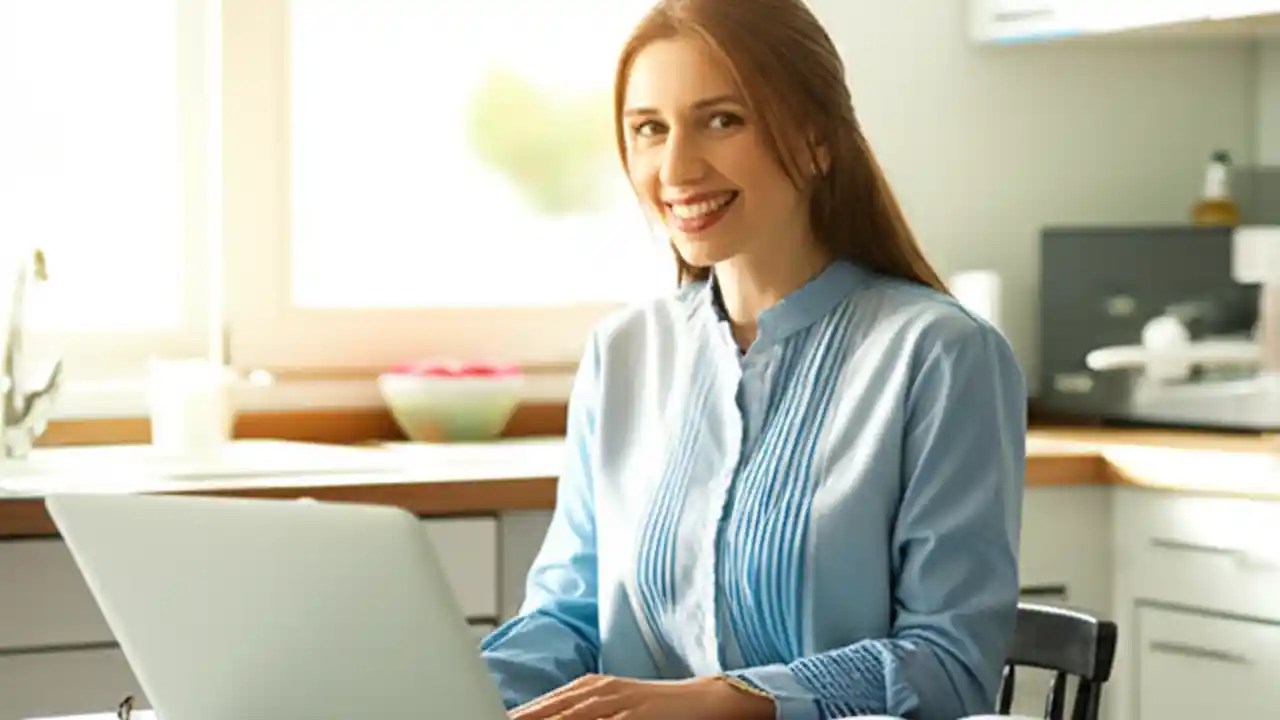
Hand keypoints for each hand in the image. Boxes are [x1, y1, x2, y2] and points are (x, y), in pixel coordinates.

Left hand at [508, 673, 773, 719]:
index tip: (482, 716)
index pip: (537, 709)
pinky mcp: (635, 717)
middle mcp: (597, 691)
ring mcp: (616, 704)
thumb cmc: (657, 710)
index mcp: (588, 688)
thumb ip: (580, 714)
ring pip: (567, 719)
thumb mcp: (614, 707)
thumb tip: (541, 718)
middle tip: (484, 719)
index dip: (513, 718)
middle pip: (545, 713)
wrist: (709, 700)